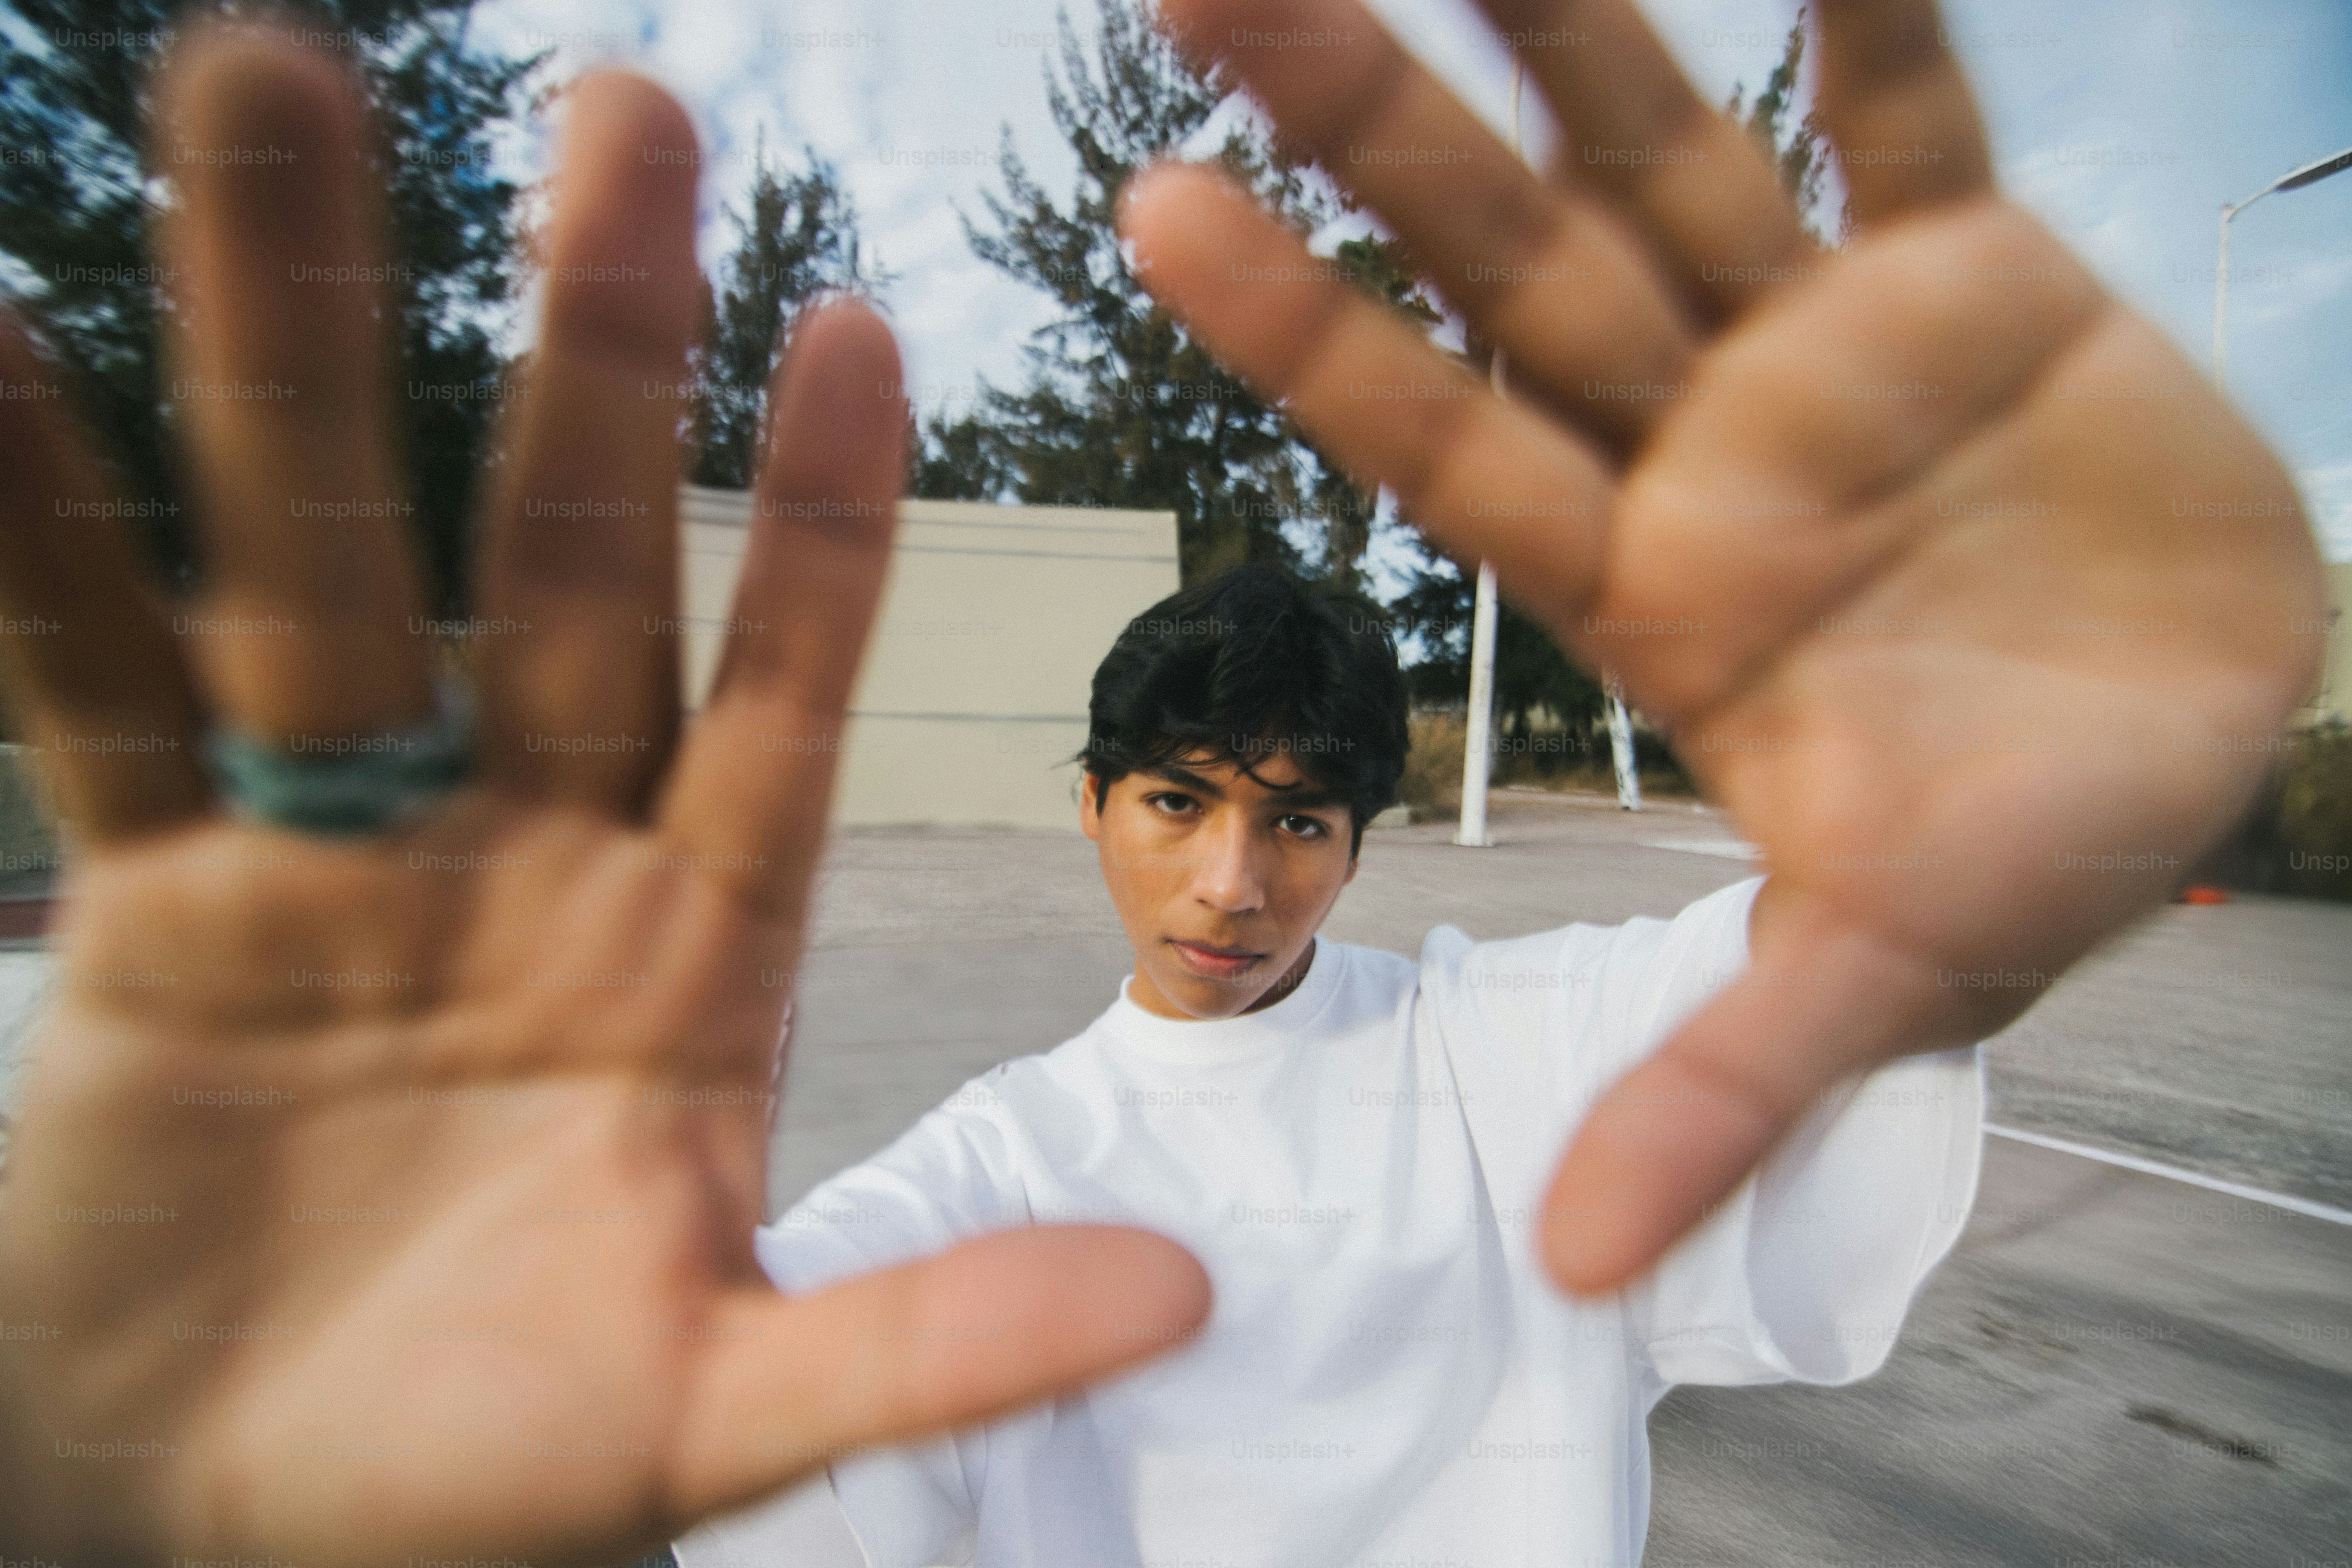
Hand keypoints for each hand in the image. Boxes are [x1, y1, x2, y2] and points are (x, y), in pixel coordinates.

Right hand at [0, 24, 1203, 1563]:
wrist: (217, 1520)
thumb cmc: (482, 1481)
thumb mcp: (716, 1417)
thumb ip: (931, 1347)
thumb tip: (1180, 1300)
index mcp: (686, 960)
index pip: (782, 693)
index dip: (819, 518)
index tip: (860, 319)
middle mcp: (527, 860)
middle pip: (567, 562)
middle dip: (591, 345)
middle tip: (629, 102)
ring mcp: (338, 857)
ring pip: (322, 561)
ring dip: (296, 339)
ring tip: (270, 81)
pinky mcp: (160, 897)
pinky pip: (90, 686)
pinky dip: (35, 532)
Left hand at [1117, 0, 2324, 1292]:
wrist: (2217, 737)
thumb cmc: (2039, 853)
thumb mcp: (1886, 974)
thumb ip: (1726, 1080)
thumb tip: (1580, 1265)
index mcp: (1647, 587)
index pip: (1433, 438)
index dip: (1301, 330)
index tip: (1156, 205)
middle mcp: (1702, 442)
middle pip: (1501, 260)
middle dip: (1369, 118)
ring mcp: (1830, 349)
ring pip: (1664, 161)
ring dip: (1564, 22)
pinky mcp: (1980, 285)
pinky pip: (1914, 122)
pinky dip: (1873, 20)